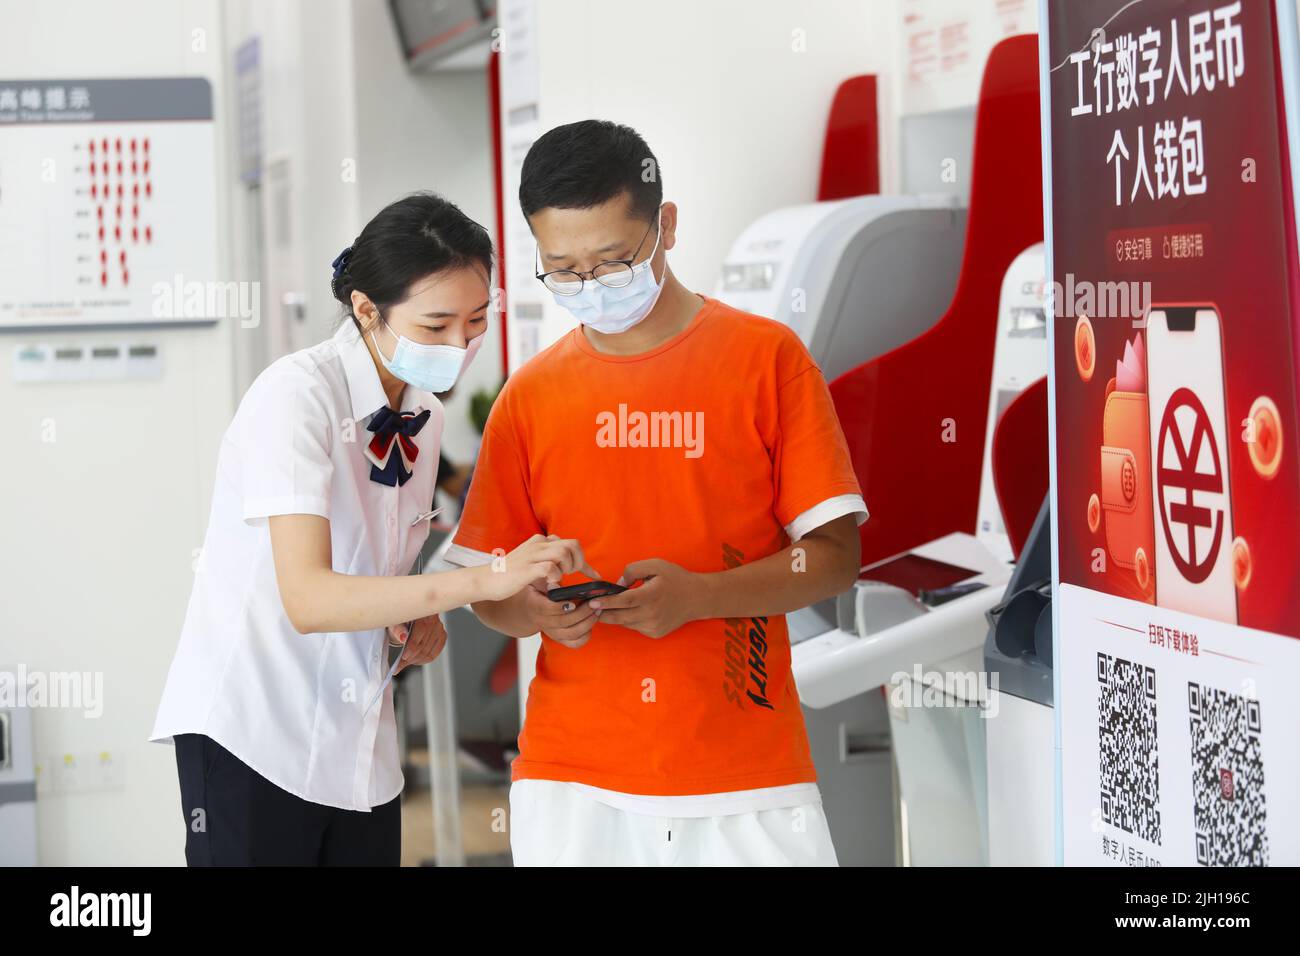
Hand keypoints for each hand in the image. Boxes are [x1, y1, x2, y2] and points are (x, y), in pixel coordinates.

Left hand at [389, 614, 447, 673]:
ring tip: (406, 663)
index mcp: (422, 613)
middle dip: (411, 657)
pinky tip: (416, 661)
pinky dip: (424, 660)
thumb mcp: (395, 622)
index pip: (421, 631)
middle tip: (400, 665)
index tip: (404, 657)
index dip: (412, 647)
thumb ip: (398, 629)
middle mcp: (433, 620)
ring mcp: (439, 628)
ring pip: (429, 651)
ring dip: (416, 660)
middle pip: (424, 644)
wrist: (408, 617)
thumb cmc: (400, 620)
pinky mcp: (442, 636)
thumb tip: (403, 637)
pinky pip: (434, 653)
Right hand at [478, 534, 597, 602]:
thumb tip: (570, 569)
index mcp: (540, 542)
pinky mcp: (526, 568)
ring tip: (558, 579)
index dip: (585, 562)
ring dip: (567, 568)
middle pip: (572, 544)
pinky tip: (549, 584)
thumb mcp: (533, 565)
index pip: (571, 544)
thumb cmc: (510, 576)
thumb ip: (550, 563)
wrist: (485, 581)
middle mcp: (538, 544)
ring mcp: (532, 555)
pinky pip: (550, 567)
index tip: (594, 576)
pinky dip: (555, 576)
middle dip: (578, 562)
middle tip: (571, 576)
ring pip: (564, 552)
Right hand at [520, 579, 601, 648]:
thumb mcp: (541, 582)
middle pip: (564, 622)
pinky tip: (592, 622)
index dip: (561, 607)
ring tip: (597, 611)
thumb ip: (548, 581)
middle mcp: (543, 622)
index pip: (548, 609)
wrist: (530, 608)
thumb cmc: (540, 590)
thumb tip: (557, 585)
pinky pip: (575, 643)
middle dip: (582, 612)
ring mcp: (552, 633)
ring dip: (588, 623)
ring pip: (571, 634)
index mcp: (536, 606)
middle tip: (594, 603)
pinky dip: (586, 635)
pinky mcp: (560, 639)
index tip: (573, 602)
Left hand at [589, 558, 706, 638]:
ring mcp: (654, 626)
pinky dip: (629, 619)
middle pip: (620, 616)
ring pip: (626, 623)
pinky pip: (635, 627)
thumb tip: (618, 584)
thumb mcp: (655, 565)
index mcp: (652, 595)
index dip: (607, 602)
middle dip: (603, 613)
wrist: (696, 598)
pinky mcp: (655, 633)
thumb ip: (633, 570)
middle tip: (591, 607)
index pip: (624, 601)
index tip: (592, 602)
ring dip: (616, 615)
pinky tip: (634, 610)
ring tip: (609, 606)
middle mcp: (652, 614)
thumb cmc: (674, 578)